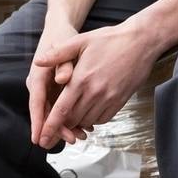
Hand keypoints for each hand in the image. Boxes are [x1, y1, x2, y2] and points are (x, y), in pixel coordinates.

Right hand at [27, 17, 77, 147]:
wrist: (59, 28)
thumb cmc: (61, 36)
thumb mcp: (63, 45)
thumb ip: (63, 63)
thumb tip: (63, 79)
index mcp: (37, 75)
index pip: (36, 103)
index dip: (38, 121)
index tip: (38, 138)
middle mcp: (38, 84)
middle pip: (45, 112)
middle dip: (56, 128)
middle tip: (72, 140)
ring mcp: (46, 88)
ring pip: (52, 111)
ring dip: (65, 125)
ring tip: (81, 137)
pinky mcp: (54, 88)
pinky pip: (59, 106)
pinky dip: (69, 117)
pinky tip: (83, 126)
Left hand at [32, 22, 159, 149]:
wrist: (140, 42)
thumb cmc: (109, 39)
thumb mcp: (80, 41)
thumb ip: (58, 54)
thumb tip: (38, 62)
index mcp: (81, 79)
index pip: (61, 110)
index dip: (50, 126)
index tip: (42, 138)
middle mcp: (95, 93)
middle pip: (73, 119)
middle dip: (61, 127)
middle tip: (52, 132)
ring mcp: (109, 98)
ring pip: (87, 120)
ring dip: (77, 123)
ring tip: (69, 121)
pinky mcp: (120, 101)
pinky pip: (103, 119)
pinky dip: (93, 120)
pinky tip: (88, 112)